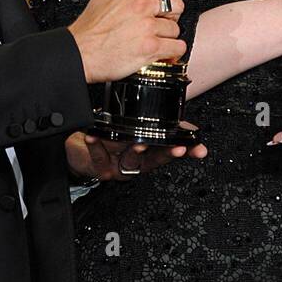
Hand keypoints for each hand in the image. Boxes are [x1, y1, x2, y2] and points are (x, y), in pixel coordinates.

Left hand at [65, 128, 206, 181]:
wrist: (82, 147)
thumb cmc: (110, 138)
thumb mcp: (134, 130)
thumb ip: (157, 125)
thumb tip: (180, 115)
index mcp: (148, 151)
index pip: (172, 149)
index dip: (188, 149)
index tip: (199, 149)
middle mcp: (137, 160)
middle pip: (156, 158)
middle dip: (168, 153)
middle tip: (178, 148)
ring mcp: (120, 166)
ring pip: (131, 159)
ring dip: (136, 151)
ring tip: (139, 143)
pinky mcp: (101, 167)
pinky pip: (99, 156)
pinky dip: (97, 145)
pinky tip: (94, 135)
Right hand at [68, 0, 184, 83]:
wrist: (80, 53)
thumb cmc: (89, 29)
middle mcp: (141, 4)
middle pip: (177, 5)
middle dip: (170, 15)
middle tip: (159, 22)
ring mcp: (147, 26)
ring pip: (175, 28)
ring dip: (167, 36)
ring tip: (152, 39)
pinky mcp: (151, 47)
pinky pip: (177, 46)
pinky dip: (172, 51)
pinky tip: (162, 51)